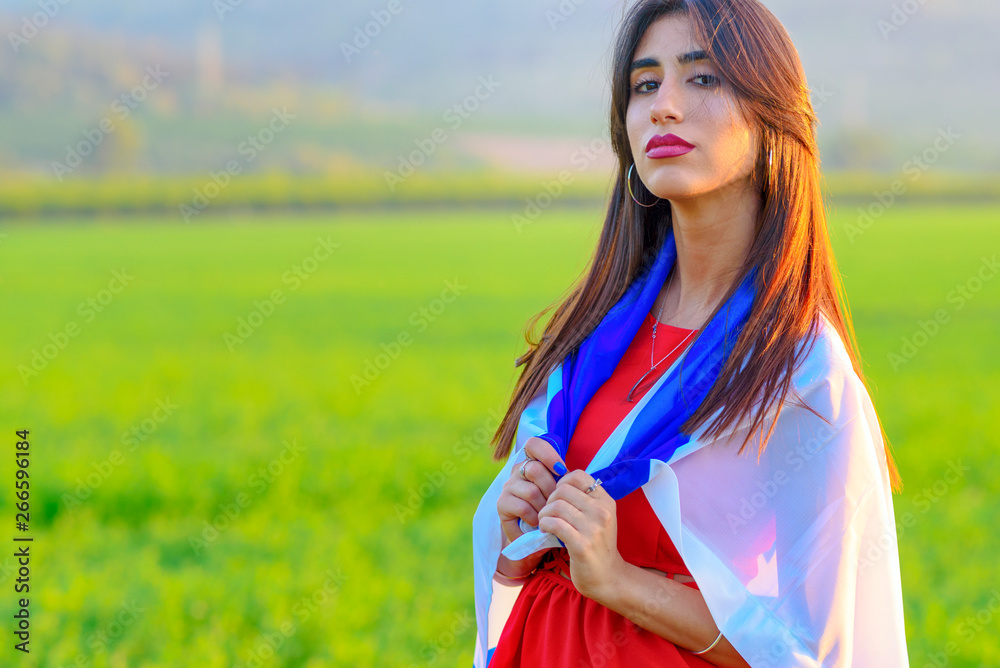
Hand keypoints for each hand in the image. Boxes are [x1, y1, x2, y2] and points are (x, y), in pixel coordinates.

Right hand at [496, 436, 567, 544]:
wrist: (536, 538)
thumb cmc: (551, 511)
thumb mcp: (559, 492)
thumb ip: (562, 479)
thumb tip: (569, 473)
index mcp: (532, 462)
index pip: (534, 445)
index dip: (548, 454)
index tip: (561, 470)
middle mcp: (517, 471)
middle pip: (535, 469)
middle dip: (551, 489)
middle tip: (555, 503)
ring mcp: (508, 486)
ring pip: (531, 491)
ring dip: (543, 507)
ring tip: (547, 516)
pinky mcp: (502, 503)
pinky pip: (523, 507)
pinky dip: (534, 518)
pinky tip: (537, 523)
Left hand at [536, 469, 626, 601]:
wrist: (608, 578)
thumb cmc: (598, 546)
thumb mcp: (599, 518)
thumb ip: (584, 499)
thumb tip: (559, 480)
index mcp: (606, 501)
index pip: (578, 476)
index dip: (562, 483)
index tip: (558, 498)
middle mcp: (602, 512)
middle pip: (563, 490)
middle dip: (549, 500)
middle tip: (548, 513)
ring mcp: (593, 528)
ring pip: (556, 506)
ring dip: (544, 514)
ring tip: (545, 523)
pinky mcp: (582, 545)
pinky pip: (555, 524)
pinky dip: (544, 525)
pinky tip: (545, 531)